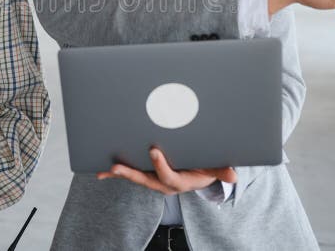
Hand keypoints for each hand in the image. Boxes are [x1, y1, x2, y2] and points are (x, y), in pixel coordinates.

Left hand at [97, 148, 236, 194]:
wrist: (200, 175)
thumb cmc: (207, 167)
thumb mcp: (216, 169)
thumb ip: (222, 170)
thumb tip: (233, 176)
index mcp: (179, 182)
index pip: (168, 176)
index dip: (160, 165)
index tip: (153, 150)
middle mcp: (163, 183)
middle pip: (145, 180)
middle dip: (130, 173)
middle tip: (115, 168)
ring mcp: (153, 179)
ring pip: (135, 176)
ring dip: (119, 172)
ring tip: (103, 169)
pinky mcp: (147, 174)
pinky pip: (131, 174)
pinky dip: (115, 172)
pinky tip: (101, 169)